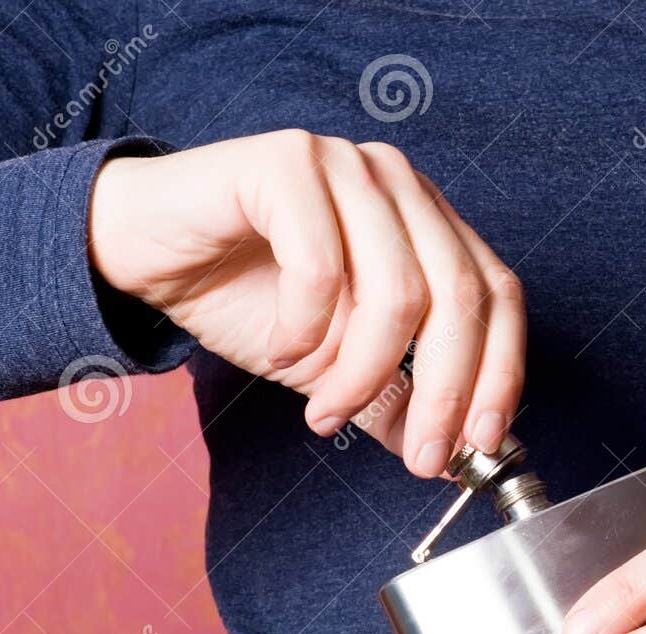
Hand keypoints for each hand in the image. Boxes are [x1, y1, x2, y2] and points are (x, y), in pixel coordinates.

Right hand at [88, 131, 523, 475]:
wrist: (144, 251)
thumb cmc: (245, 296)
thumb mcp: (335, 368)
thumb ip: (394, 401)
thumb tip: (453, 458)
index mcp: (426, 222)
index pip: (498, 295)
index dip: (500, 373)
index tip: (482, 443)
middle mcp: (398, 184)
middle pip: (459, 296)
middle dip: (444, 392)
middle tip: (418, 456)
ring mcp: (347, 165)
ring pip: (396, 291)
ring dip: (362, 373)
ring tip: (325, 412)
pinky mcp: (288, 162)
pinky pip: (321, 266)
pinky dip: (305, 329)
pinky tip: (282, 349)